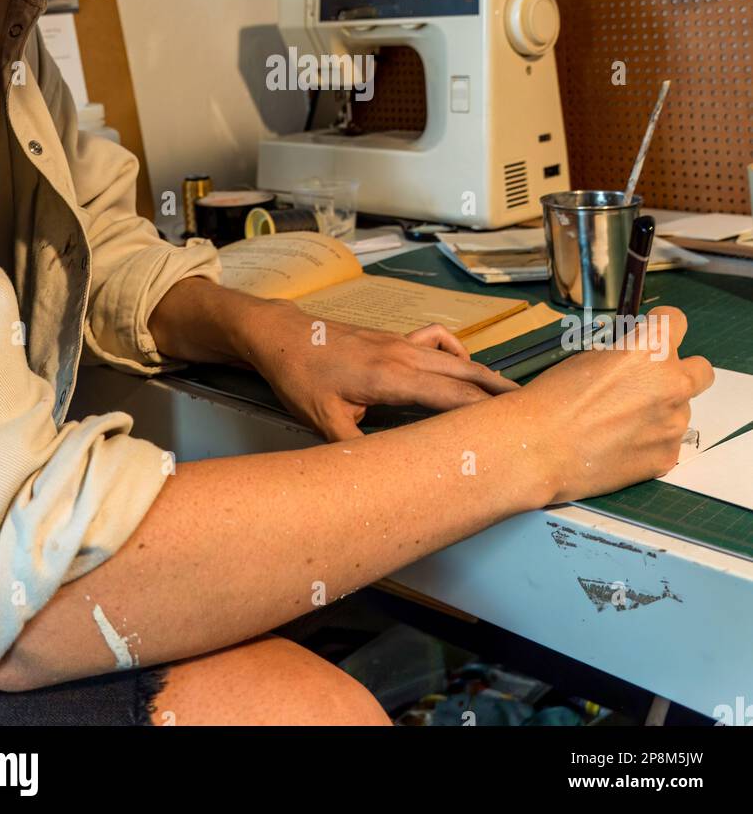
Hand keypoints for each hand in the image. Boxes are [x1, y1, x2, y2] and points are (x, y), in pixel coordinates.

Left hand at [245, 300, 515, 440]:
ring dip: (482, 373)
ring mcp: (401, 342)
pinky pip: (436, 339)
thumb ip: (359, 450)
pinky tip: (458, 365)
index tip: (512, 427)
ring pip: (454, 356)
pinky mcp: (394, 338)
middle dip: (497, 392)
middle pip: (464, 373)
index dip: (485, 412)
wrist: (284, 337)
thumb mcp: (326, 422)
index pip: (453, 396)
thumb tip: (385, 477)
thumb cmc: (302, 377)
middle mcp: (404, 355)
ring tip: (507, 393)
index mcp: (393, 378)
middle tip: (528, 411)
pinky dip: (455, 351)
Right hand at [520, 305, 713, 502]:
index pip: (677, 322)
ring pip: (681, 410)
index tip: (653, 336)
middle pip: (701, 370)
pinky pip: (667, 441)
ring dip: (660, 411)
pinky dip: (649, 441)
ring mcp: (673, 423)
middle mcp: (672, 383)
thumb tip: (635, 358)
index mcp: (650, 349)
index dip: (662, 328)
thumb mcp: (589, 358)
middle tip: (650, 383)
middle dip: (680, 372)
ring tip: (620, 422)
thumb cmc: (555, 398)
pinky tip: (619, 444)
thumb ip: (624, 355)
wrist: (540, 448)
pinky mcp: (667, 456)